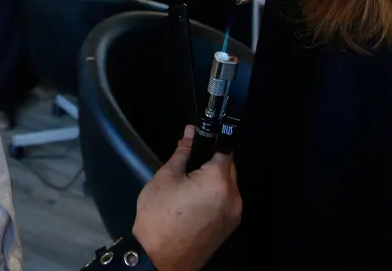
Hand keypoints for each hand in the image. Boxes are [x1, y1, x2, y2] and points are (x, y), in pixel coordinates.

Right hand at [133, 126, 241, 270]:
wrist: (158, 260)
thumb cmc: (158, 216)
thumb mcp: (166, 178)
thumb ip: (183, 152)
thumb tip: (190, 133)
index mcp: (219, 181)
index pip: (224, 149)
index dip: (211, 141)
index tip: (198, 139)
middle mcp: (234, 197)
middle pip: (228, 168)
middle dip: (211, 162)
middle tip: (188, 165)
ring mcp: (234, 215)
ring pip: (228, 186)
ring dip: (213, 181)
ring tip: (188, 186)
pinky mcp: (229, 228)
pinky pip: (226, 202)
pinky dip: (214, 197)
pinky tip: (194, 203)